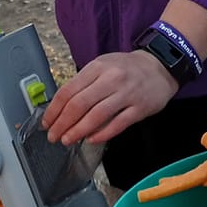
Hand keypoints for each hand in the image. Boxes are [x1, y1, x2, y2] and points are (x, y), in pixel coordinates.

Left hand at [44, 52, 175, 144]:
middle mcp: (111, 79)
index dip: (54, 110)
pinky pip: (117, 124)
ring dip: (78, 131)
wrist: (160, 66)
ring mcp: (126, 94)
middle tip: (53, 136)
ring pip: (96, 116)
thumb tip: (62, 107)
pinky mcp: (139, 108)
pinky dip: (101, 134)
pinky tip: (90, 139)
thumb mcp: (103, 65)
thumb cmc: (127, 68)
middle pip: (79, 104)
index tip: (46, 122)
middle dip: (62, 123)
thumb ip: (84, 83)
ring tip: (67, 140)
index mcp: (97, 68)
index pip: (68, 91)